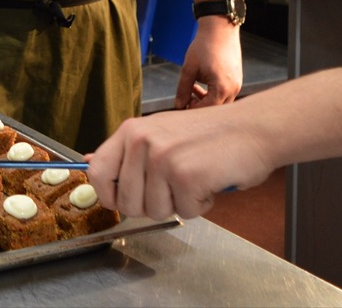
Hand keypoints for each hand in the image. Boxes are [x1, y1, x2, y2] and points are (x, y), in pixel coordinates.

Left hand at [86, 105, 272, 220]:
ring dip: (179, 204)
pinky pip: (184, 212)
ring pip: (155, 211)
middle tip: (176, 186)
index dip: (110, 195)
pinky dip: (201, 205)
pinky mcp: (185, 176)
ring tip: (195, 177)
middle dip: (153, 205)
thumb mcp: (160, 133)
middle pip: (127, 203)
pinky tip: (209, 181)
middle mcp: (142, 142)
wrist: (252, 128)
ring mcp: (163, 158)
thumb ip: (127, 152)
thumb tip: (89, 163)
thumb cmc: (210, 135)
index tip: (125, 200)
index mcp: (131, 131)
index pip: (97, 173)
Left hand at [175, 20, 242, 108]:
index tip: (181, 106)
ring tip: (192, 88)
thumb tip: (179, 105)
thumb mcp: (189, 68)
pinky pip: (225, 93)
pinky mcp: (237, 79)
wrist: (220, 29)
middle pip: (216, 109)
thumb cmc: (204, 47)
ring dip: (206, 100)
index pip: (207, 109)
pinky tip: (200, 84)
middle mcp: (233, 89)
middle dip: (200, 106)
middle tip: (186, 99)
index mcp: (222, 88)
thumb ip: (183, 89)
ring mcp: (237, 84)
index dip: (192, 110)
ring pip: (221, 102)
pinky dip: (213, 93)